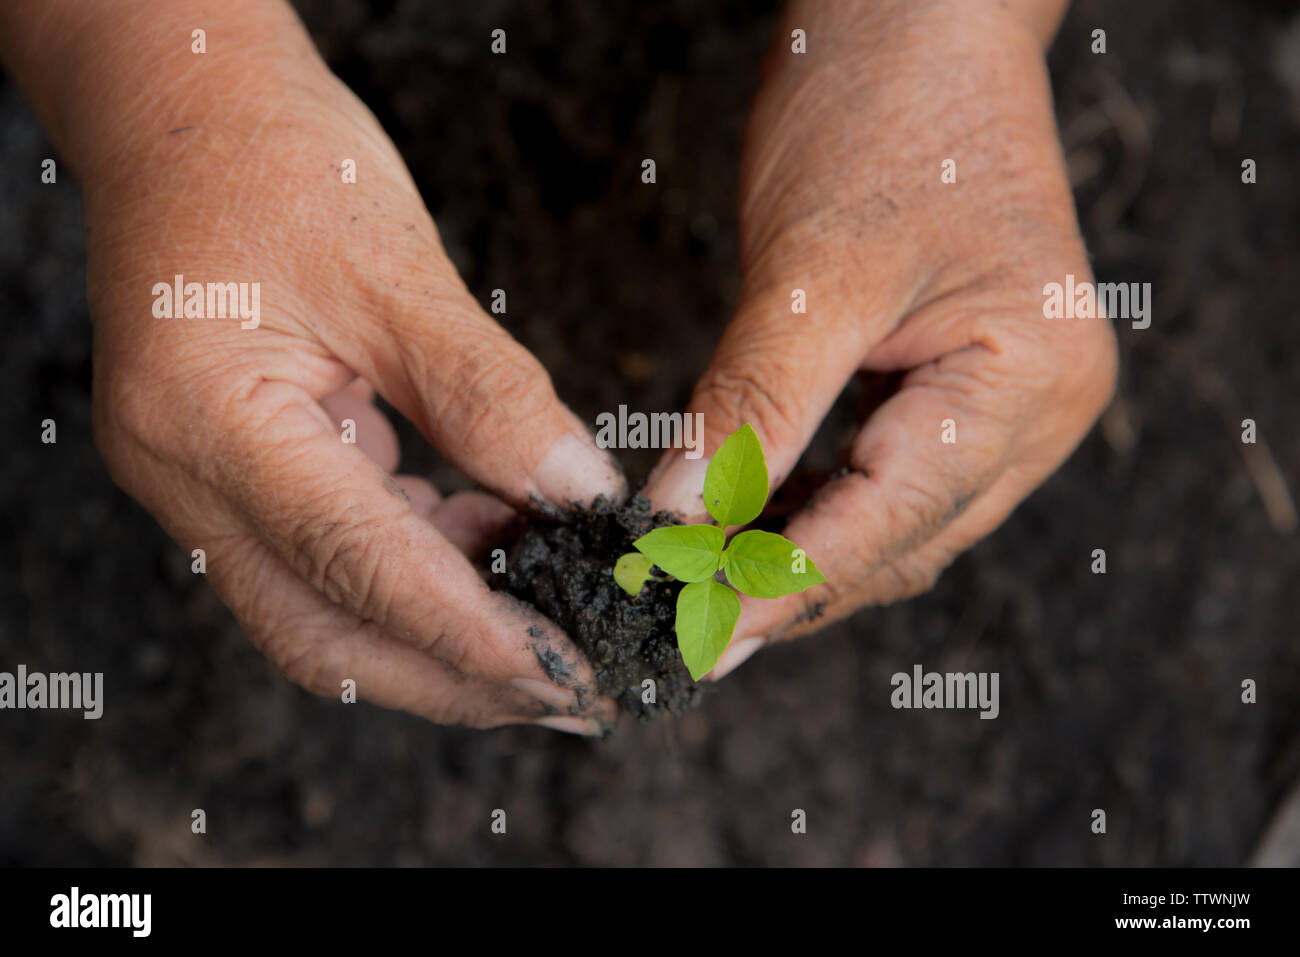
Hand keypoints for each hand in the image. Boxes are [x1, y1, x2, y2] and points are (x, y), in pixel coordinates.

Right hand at [48, 3, 623, 730]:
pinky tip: (499, 541)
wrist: (187, 116)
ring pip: (330, 613)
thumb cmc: (276, 164)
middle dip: (458, 675)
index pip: (353, 565)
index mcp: (208, 422)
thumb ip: (489, 396)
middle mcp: (188, 478)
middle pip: (329, 633)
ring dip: (446, 632)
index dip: (468, 632)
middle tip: (575, 687)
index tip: (567, 670)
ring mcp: (206, 485)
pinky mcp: (242, 475)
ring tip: (556, 620)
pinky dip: (423, 568)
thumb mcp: (395, 271)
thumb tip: (579, 494)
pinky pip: (333, 557)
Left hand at [645, 0, 1116, 676]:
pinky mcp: (960, 389)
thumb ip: (753, 408)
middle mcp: (1036, 413)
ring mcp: (1007, 405)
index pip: (890, 525)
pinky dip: (813, 510)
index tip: (693, 631)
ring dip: (797, 561)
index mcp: (1026, 384)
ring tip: (704, 590)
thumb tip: (678, 517)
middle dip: (786, 591)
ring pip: (890, 525)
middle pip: (897, 543)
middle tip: (686, 628)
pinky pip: (885, 479)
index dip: (783, 589)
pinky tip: (748, 526)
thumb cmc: (885, 116)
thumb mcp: (811, 274)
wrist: (921, 25)